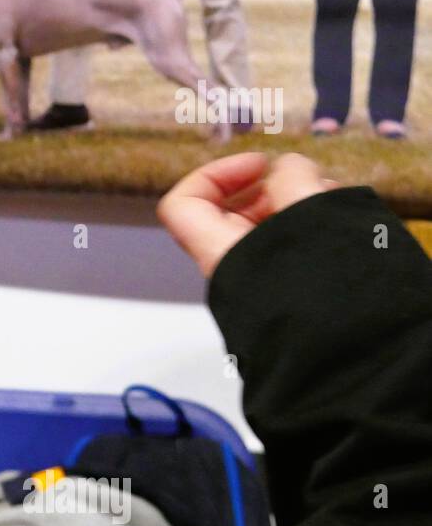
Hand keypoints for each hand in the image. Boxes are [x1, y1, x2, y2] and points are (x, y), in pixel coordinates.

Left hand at [157, 153, 334, 277]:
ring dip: (295, 206)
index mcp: (220, 252)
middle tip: (310, 181)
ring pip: (265, 231)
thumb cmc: (318, 293)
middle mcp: (232, 270)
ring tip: (334, 199)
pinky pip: (287, 252)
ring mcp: (258, 284)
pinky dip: (307, 231)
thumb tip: (288, 168)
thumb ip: (293, 182)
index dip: (214, 175)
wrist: (344, 359)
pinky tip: (340, 223)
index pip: (182, 205)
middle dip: (271, 189)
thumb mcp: (308, 216)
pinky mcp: (284, 294)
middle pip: (231, 213)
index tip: (260, 166)